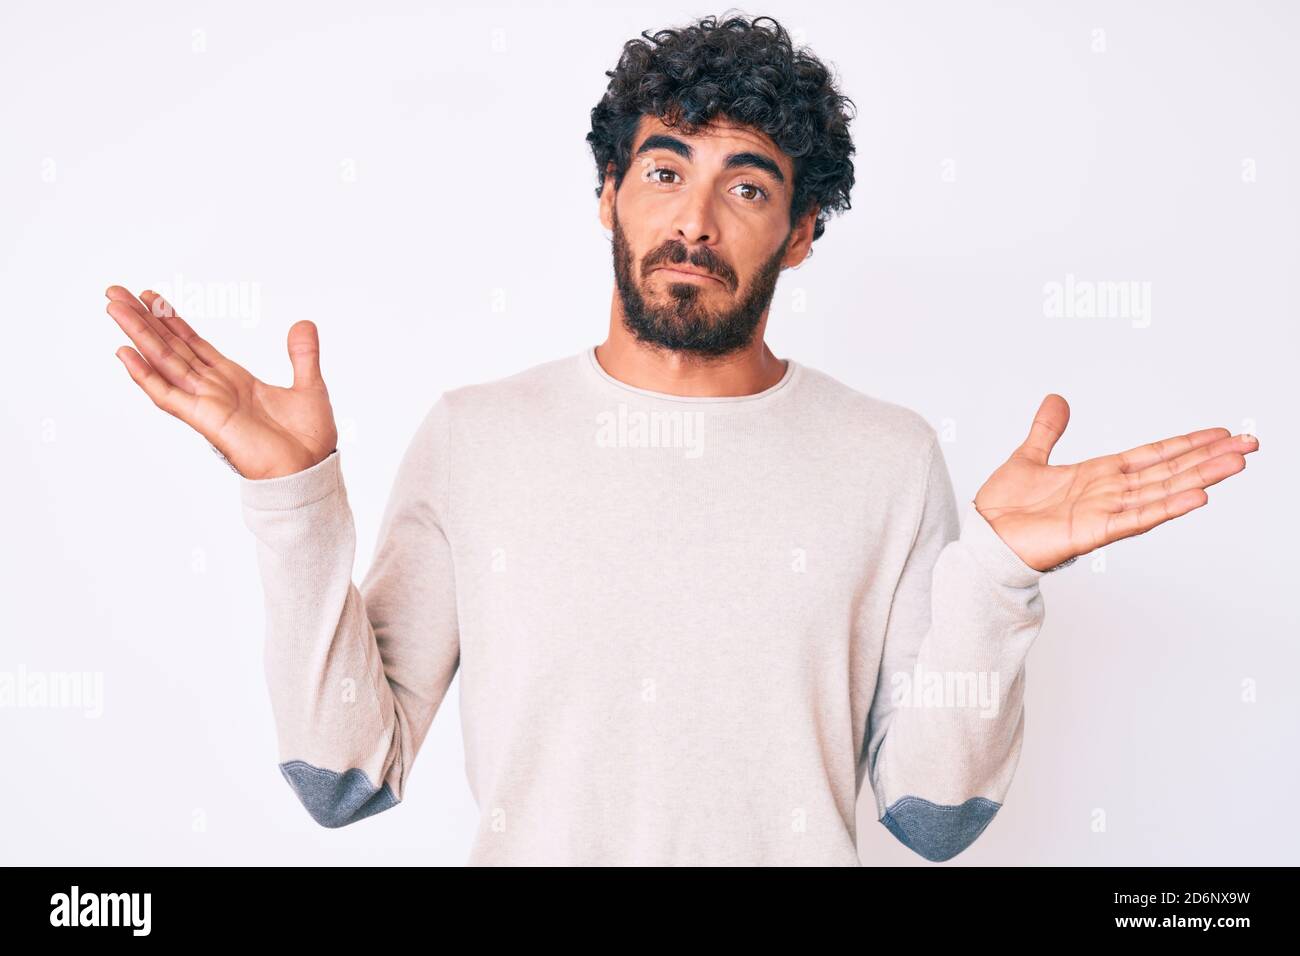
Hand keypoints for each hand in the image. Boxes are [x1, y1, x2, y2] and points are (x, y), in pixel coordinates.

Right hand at [105, 285, 337, 478]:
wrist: (309, 473)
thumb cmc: (308, 441)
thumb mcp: (310, 386)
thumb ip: (303, 355)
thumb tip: (304, 323)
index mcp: (235, 380)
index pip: (194, 344)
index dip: (172, 320)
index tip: (152, 297)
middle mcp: (215, 388)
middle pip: (171, 347)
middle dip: (144, 319)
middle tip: (117, 291)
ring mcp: (206, 402)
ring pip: (163, 362)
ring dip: (138, 335)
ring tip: (114, 307)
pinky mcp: (204, 419)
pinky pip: (167, 395)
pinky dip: (145, 375)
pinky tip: (125, 354)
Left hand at [973, 394, 1258, 571]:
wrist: (983, 539)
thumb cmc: (1005, 508)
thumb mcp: (1028, 456)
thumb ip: (1047, 430)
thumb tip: (1057, 399)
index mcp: (1098, 475)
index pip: (1153, 455)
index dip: (1186, 443)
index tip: (1221, 432)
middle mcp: (1108, 493)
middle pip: (1169, 471)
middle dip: (1209, 457)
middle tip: (1250, 444)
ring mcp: (1104, 513)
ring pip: (1162, 492)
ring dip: (1199, 478)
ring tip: (1235, 464)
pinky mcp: (1092, 533)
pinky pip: (1136, 518)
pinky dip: (1166, 507)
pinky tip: (1196, 496)